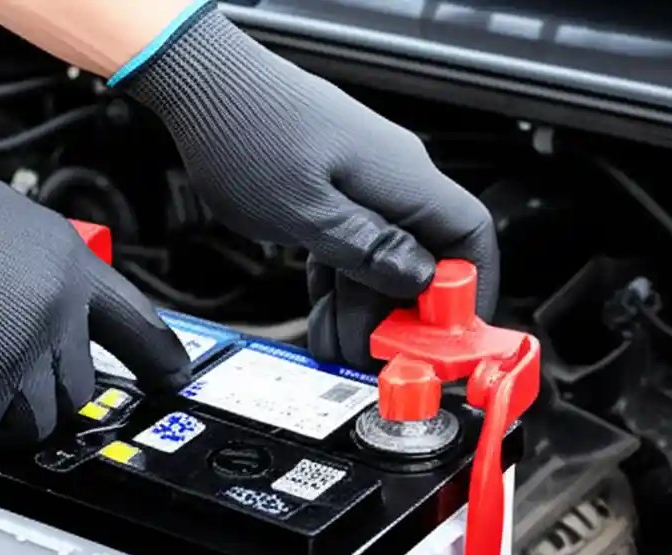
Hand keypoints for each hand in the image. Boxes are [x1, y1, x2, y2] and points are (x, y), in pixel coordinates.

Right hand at [0, 149, 190, 455]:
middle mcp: (53, 314)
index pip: (136, 322)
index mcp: (67, 265)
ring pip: (35, 422)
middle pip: (79, 387)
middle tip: (12, 386)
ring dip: (1, 420)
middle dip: (48, 394)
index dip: (159, 358)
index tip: (171, 378)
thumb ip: (31, 263)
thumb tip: (34, 292)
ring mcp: (16, 358)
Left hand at [120, 6, 497, 366]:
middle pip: (421, 260)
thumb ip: (367, 249)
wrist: (200, 81)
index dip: (471, 291)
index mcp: (400, 178)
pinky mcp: (331, 185)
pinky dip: (339, 283)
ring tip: (337, 349)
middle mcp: (390, 176)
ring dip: (362, 308)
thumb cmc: (244, 130)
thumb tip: (421, 278)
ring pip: (381, 258)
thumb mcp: (304, 211)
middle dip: (399, 316)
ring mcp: (361, 181)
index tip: (452, 336)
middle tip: (373, 357)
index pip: (469, 237)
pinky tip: (323, 315)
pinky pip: (351, 245)